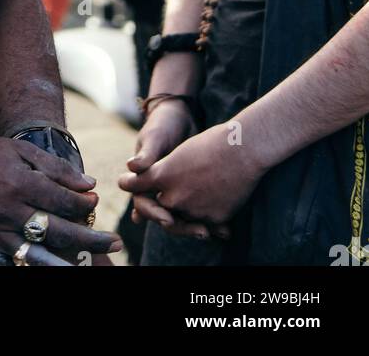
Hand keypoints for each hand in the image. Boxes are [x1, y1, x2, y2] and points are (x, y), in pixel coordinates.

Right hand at [0, 132, 121, 264]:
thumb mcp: (19, 149)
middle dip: (92, 238)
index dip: (85, 204)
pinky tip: (50, 269)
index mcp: (21, 184)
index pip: (64, 201)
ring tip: (89, 267)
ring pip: (40, 256)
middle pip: (60, 231)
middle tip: (116, 241)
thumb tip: (88, 183)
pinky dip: (30, 268)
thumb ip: (55, 167)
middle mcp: (12, 211)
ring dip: (68, 264)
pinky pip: (12, 264)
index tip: (95, 203)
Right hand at [119, 99, 207, 237]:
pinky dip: (209, 221)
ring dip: (195, 227)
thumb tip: (132, 166)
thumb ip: (147, 153)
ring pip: (182, 218)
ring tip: (211, 232)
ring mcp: (176, 193)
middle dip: (181, 227)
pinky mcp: (193, 192)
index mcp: (144, 181)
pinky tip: (224, 229)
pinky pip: (198, 212)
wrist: (182, 118)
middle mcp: (158, 191)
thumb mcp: (156, 137)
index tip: (167, 219)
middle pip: (165, 217)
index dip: (153, 213)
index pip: (143, 204)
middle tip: (199, 232)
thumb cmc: (164, 125)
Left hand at [119, 120, 264, 237]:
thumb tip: (151, 176)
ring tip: (194, 206)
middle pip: (160, 209)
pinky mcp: (213, 219)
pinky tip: (212, 214)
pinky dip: (207, 221)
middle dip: (162, 205)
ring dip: (185, 214)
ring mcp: (194, 210)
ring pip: (182, 219)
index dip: (130, 184)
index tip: (125, 182)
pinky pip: (206, 225)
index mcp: (163, 175)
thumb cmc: (211, 144)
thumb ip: (165, 170)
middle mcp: (174, 196)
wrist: (243, 150)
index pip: (137, 185)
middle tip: (166, 201)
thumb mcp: (181, 152)